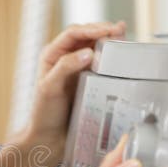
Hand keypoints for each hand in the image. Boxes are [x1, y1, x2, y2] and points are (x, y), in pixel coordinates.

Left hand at [27, 21, 125, 146]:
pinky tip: (121, 54)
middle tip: (120, 31)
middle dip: (103, 31)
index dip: (92, 28)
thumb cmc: (44, 114)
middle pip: (87, 36)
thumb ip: (66, 67)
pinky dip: (112, 56)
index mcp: (52, 55)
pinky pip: (101, 62)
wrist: (49, 138)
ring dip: (109, 41)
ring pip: (96, 47)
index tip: (108, 30)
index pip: (73, 33)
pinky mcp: (88, 79)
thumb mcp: (50, 88)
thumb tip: (88, 52)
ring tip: (123, 37)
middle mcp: (65, 58)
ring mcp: (77, 68)